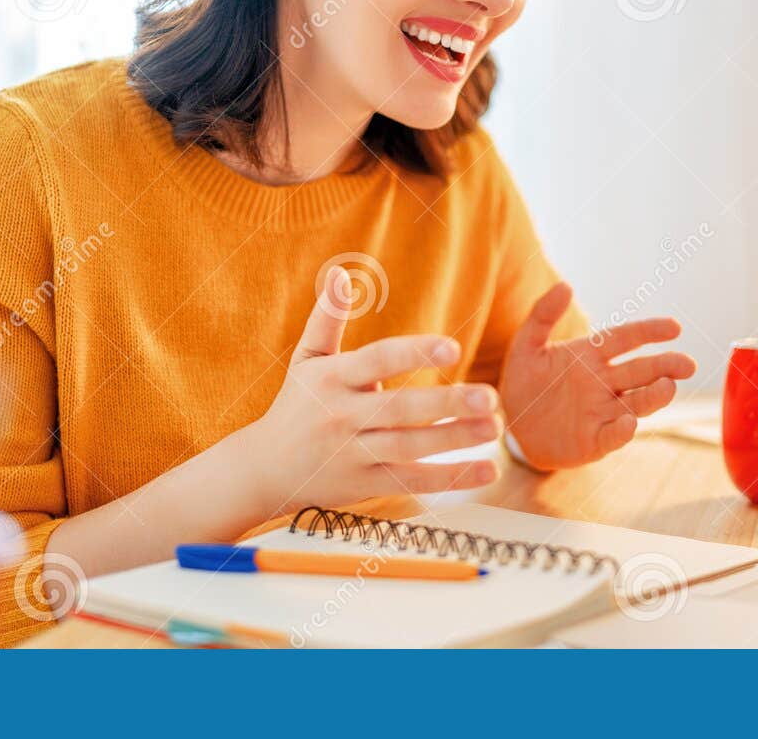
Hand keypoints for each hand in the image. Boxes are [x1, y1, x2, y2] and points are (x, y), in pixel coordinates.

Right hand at [237, 268, 501, 515]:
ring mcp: (353, 453)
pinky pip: (412, 481)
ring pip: (410, 448)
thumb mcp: (306, 359)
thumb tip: (339, 272)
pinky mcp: (365, 485)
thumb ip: (326, 318)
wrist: (263, 469)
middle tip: (490, 396)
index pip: (378, 361)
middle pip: (400, 410)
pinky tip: (487, 469)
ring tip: (494, 427)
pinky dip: (450, 477)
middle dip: (447, 404)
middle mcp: (343, 416)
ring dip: (455, 439)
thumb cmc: (296, 405)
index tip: (452, 347)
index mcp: (333, 379)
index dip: (414, 353)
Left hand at [499, 283, 694, 470]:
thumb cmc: (524, 382)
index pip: (626, 338)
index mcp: (592, 354)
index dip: (650, 331)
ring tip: (669, 387)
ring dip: (654, 396)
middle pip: (641, 370)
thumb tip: (566, 285)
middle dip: (665, 366)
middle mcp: (604, 382)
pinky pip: (613, 435)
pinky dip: (623, 430)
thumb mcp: (526, 345)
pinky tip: (629, 422)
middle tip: (687, 364)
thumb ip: (543, 315)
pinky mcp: (595, 440)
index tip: (674, 327)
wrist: (513, 425)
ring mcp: (603, 411)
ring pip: (637, 402)